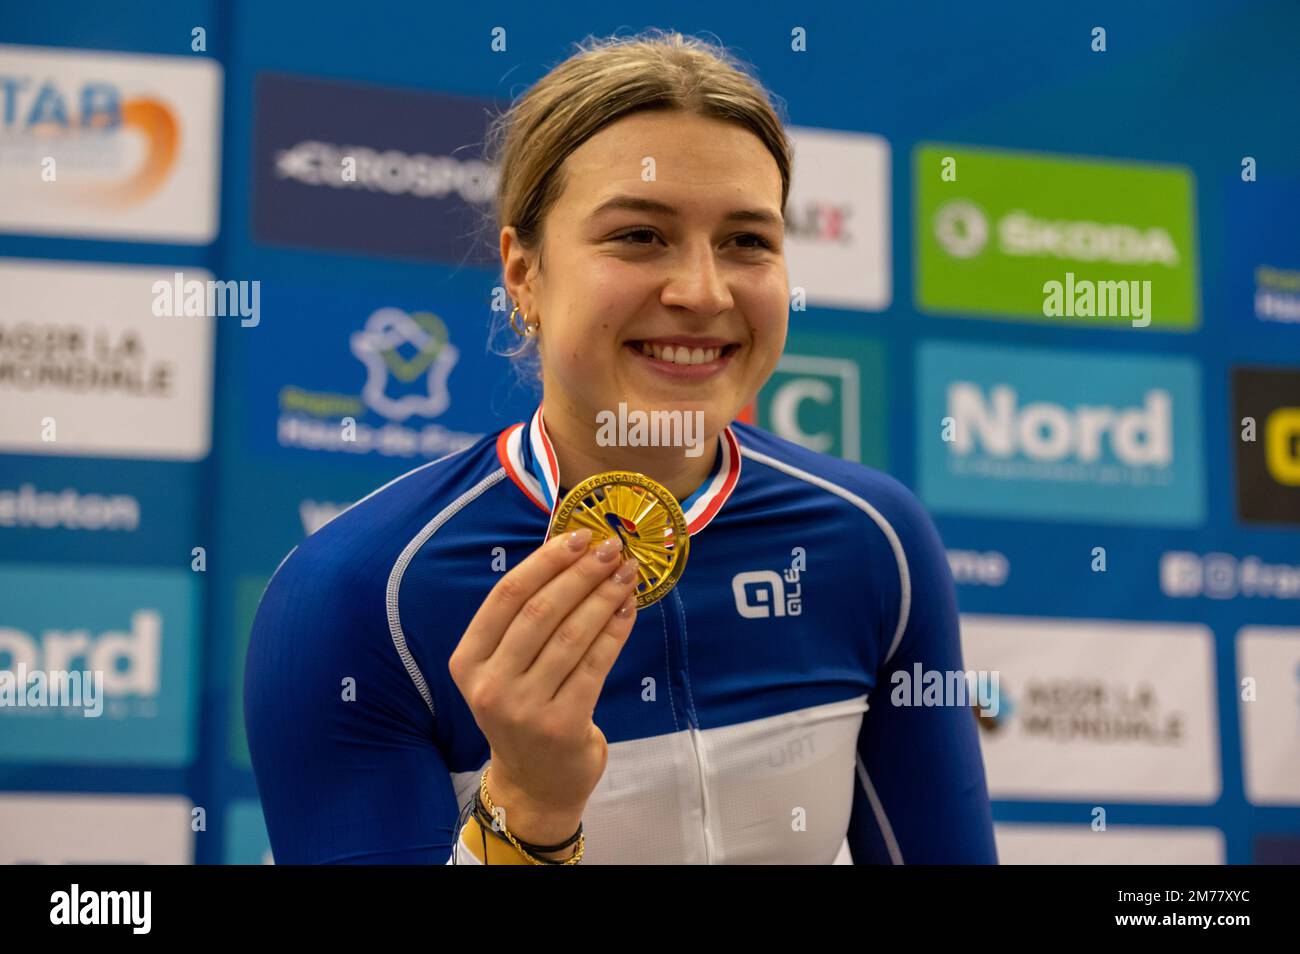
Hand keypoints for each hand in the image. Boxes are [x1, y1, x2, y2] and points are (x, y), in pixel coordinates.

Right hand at [449, 528, 639, 845]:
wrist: (534, 783)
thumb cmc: (523, 710)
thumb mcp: (504, 668)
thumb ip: (525, 621)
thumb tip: (573, 554)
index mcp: (467, 661)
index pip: (507, 596)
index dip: (546, 561)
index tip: (579, 537)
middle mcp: (489, 684)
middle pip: (540, 611)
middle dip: (581, 573)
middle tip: (611, 549)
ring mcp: (525, 708)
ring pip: (572, 635)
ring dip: (604, 597)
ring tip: (627, 573)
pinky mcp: (562, 724)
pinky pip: (595, 664)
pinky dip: (615, 631)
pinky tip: (628, 609)